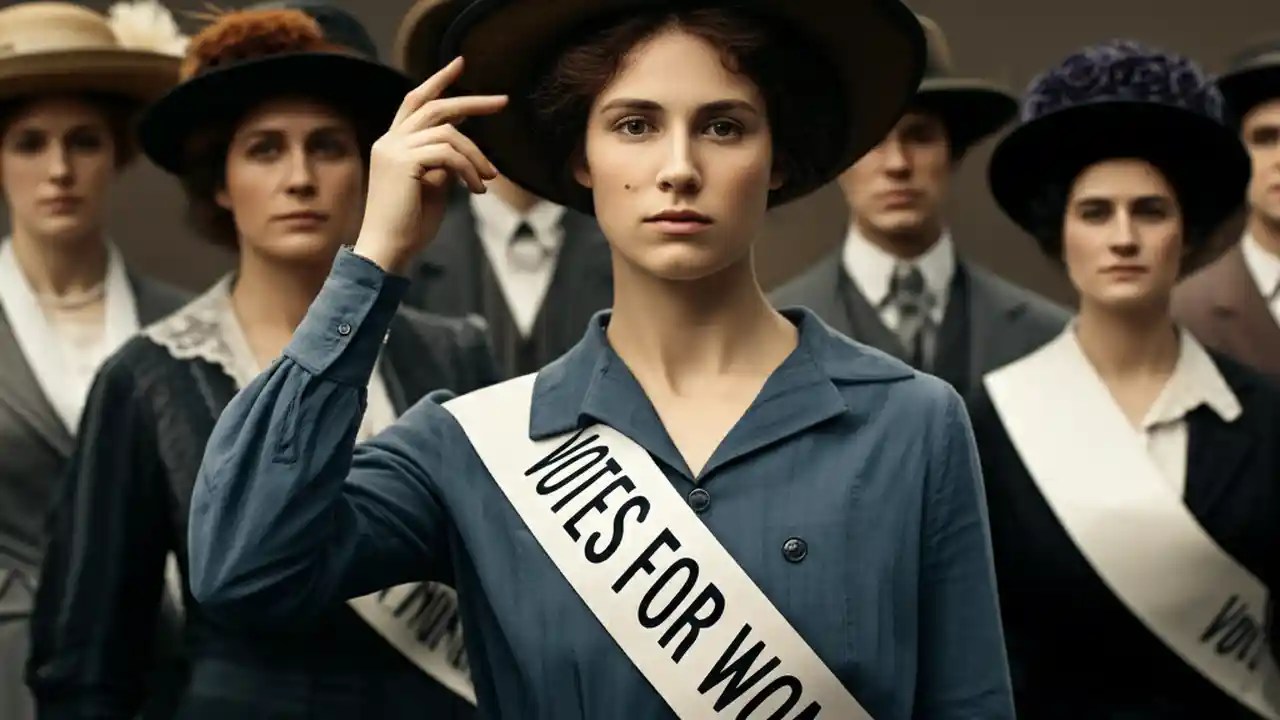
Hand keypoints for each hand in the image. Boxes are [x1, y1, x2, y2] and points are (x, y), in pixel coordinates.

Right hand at [354, 57, 507, 274]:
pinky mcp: (403, 163)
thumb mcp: (433, 184)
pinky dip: (468, 169)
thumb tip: (464, 141)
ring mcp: (393, 150)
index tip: (461, 63)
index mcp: (393, 144)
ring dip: (476, 155)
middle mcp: (389, 141)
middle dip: (472, 102)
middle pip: (436, 107)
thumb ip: (443, 159)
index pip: (416, 101)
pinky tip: (476, 189)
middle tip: (503, 102)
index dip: (439, 81)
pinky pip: (448, 154)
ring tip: (488, 179)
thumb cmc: (411, 224)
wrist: (388, 249)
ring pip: (448, 134)